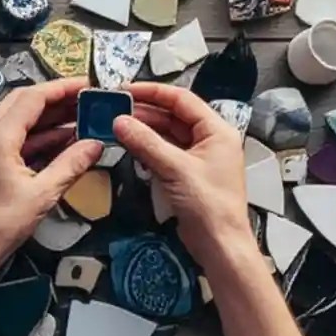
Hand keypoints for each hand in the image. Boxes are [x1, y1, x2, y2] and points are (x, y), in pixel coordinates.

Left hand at [0, 78, 103, 270]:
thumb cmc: (2, 225)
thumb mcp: (43, 194)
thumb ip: (71, 165)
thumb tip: (96, 145)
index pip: (32, 98)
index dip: (62, 88)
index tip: (87, 85)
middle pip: (22, 102)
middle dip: (55, 98)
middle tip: (85, 99)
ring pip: (16, 118)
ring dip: (46, 117)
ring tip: (79, 117)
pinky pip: (10, 136)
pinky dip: (34, 135)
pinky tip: (60, 140)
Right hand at [113, 83, 253, 264]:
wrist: (220, 245)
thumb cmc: (207, 204)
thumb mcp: (175, 168)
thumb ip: (146, 142)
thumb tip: (119, 121)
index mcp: (217, 130)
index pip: (182, 100)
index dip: (153, 92)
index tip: (125, 90)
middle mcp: (210, 139)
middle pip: (173, 116)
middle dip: (145, 113)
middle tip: (114, 109)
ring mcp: (199, 158)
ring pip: (168, 135)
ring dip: (144, 131)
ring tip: (116, 125)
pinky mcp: (188, 175)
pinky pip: (166, 153)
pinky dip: (148, 149)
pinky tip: (129, 146)